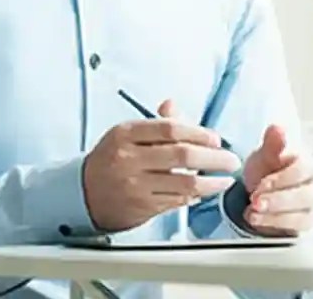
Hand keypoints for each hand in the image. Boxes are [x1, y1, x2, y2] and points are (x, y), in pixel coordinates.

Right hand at [82, 100, 241, 232]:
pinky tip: (205, 191)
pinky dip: (195, 196)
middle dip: (214, 158)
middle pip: (182, 156)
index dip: (198, 132)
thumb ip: (155, 123)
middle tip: (230, 160)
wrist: (82, 194)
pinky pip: (177, 200)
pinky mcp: (141, 207)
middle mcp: (129, 159)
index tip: (216, 138)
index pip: (170, 129)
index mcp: (126, 134)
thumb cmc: (110, 160)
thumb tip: (176, 106)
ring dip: (211, 182)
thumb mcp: (126, 134)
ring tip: (226, 180)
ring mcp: (135, 185)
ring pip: (184, 183)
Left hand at [239, 125, 312, 236]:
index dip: (282, 178)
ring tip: (252, 213)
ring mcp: (311, 207)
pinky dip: (275, 226)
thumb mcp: (264, 155)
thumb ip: (272, 144)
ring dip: (275, 215)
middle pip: (305, 195)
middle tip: (255, 201)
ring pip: (302, 214)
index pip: (302, 170)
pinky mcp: (304, 226)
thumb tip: (278, 127)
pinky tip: (257, 220)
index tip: (261, 184)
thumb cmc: (267, 171)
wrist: (259, 194)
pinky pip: (296, 229)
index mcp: (307, 165)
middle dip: (278, 199)